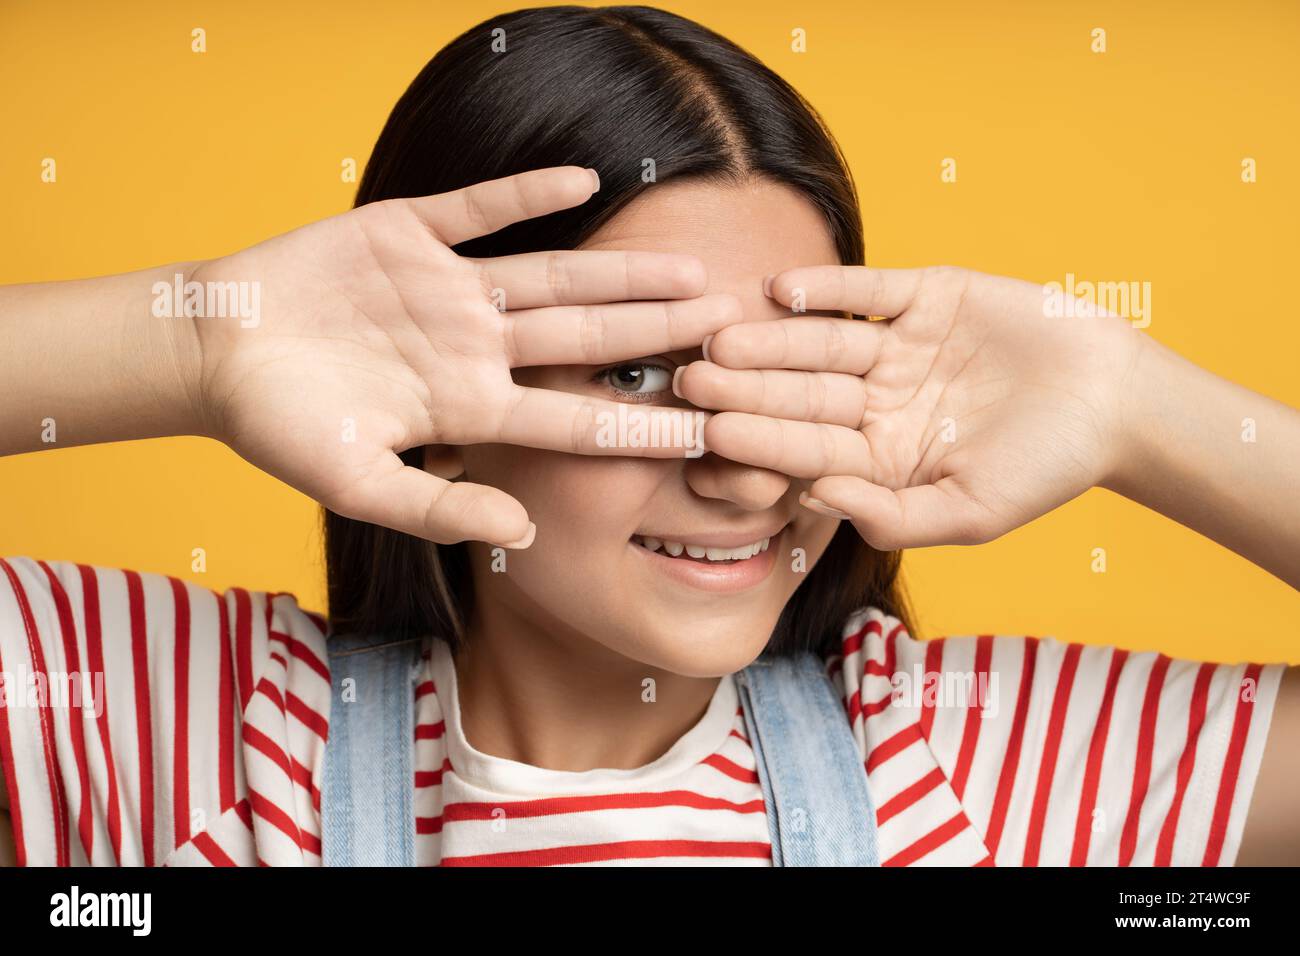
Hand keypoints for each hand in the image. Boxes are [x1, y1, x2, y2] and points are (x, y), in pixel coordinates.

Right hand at [185, 167, 738, 547]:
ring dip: (619, 273)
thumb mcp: (355, 483)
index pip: (575, 422)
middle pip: (585, 341)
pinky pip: (479, 211)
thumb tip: (522, 534)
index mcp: (469, 408)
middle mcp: (475, 347)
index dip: (643, 426)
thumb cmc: (279, 427)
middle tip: (732, 334)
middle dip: (657, 338)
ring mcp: (448, 289)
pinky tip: (586, 182)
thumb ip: (438, 509)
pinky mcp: (409, 233)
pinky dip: (525, 194)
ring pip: (552, 276)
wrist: (216, 350)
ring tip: (690, 268)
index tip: (710, 430)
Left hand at [674, 265, 1145, 548]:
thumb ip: (892, 514)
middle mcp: (876, 401)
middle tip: (690, 379)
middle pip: (800, 392)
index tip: (707, 436)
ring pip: (822, 340)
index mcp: (878, 456)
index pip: (806, 449)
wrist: (1116, 401)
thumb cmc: (1046, 469)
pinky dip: (829, 286)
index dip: (758, 440)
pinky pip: (867, 288)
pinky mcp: (925, 296)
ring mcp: (896, 346)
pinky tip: (780, 288)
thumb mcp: (971, 512)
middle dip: (747, 386)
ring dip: (773, 337)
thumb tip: (816, 495)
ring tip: (723, 334)